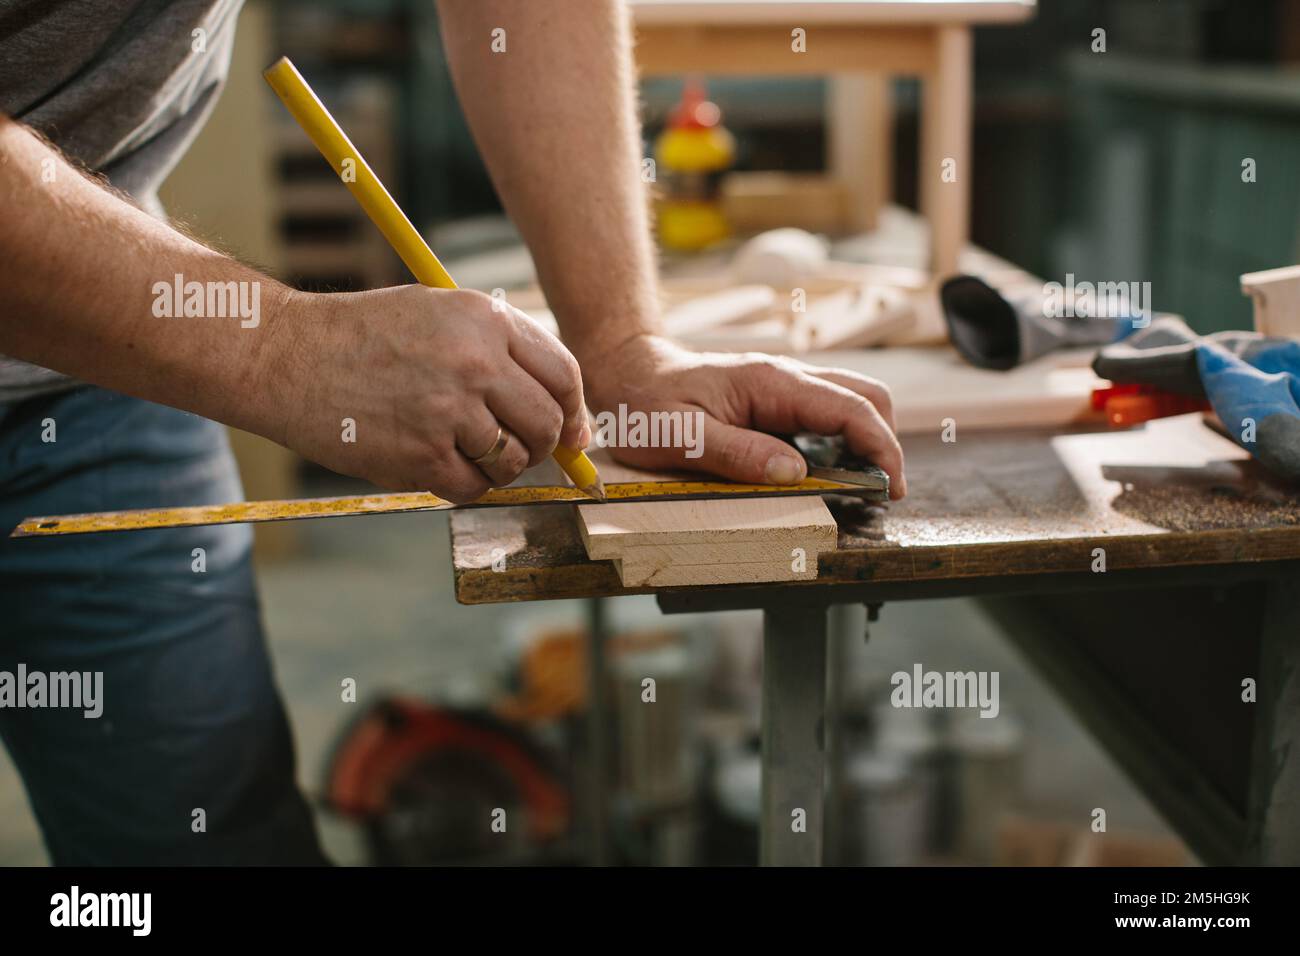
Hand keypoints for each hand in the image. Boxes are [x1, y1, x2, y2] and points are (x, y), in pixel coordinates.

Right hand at [266, 286, 589, 501]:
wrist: (286, 356)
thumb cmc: (365, 336)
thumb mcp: (439, 313)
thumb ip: (501, 352)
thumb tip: (566, 414)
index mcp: (485, 320)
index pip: (564, 375)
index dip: (574, 410)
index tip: (570, 431)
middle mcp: (474, 364)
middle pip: (547, 424)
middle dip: (542, 444)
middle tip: (516, 447)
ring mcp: (448, 412)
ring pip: (514, 461)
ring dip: (499, 466)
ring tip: (462, 449)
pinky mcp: (421, 456)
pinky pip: (474, 488)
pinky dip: (465, 485)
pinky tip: (438, 465)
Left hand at [580, 334, 905, 498]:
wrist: (627, 373)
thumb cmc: (647, 403)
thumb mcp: (680, 436)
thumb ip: (737, 454)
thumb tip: (795, 474)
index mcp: (772, 382)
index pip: (850, 407)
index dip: (881, 448)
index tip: (891, 488)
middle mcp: (788, 380)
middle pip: (867, 398)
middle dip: (885, 444)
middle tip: (881, 494)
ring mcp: (785, 391)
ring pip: (852, 405)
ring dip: (867, 444)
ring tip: (861, 492)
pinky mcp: (777, 406)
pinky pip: (826, 419)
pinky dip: (843, 447)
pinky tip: (829, 480)